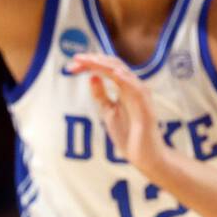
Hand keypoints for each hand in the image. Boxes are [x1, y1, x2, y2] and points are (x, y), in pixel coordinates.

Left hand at [68, 53, 167, 179]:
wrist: (145, 156)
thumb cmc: (130, 135)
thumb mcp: (109, 112)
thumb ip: (101, 95)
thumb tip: (92, 77)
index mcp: (125, 87)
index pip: (107, 68)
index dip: (90, 64)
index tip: (71, 67)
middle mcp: (134, 86)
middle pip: (113, 65)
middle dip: (93, 60)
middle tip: (75, 60)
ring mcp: (141, 95)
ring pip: (122, 72)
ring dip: (104, 65)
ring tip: (88, 61)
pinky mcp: (145, 106)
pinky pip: (135, 88)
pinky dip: (125, 79)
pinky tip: (113, 73)